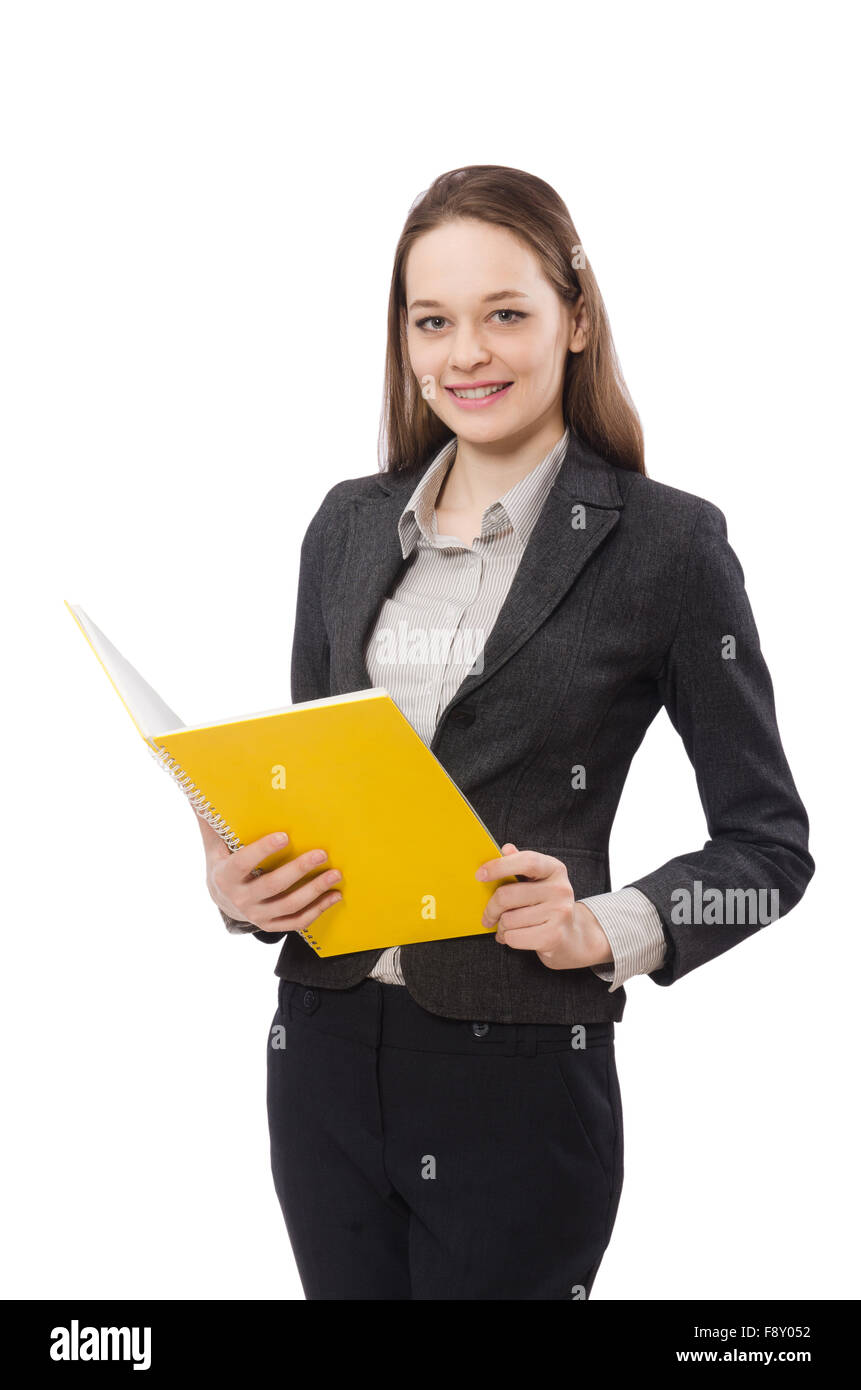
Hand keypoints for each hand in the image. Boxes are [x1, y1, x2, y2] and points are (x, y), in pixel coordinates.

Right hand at [196, 815, 342, 933]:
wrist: (223, 900)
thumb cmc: (224, 861)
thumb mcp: (214, 843)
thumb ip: (210, 820)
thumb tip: (196, 791)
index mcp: (225, 876)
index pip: (244, 862)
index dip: (263, 850)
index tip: (285, 835)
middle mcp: (240, 899)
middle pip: (273, 885)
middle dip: (299, 869)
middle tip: (322, 853)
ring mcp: (257, 915)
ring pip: (289, 905)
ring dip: (315, 890)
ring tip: (336, 873)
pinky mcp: (271, 925)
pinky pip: (297, 922)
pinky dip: (318, 910)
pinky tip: (335, 896)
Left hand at [476, 843, 612, 970]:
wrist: (573, 937)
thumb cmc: (547, 905)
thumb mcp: (538, 881)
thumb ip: (521, 864)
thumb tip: (506, 849)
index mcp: (554, 869)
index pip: (526, 861)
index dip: (500, 866)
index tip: (479, 875)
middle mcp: (560, 889)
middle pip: (507, 895)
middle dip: (491, 909)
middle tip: (488, 917)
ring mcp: (559, 913)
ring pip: (508, 920)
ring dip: (501, 927)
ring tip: (506, 928)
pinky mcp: (554, 936)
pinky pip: (514, 937)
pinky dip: (508, 939)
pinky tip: (514, 936)